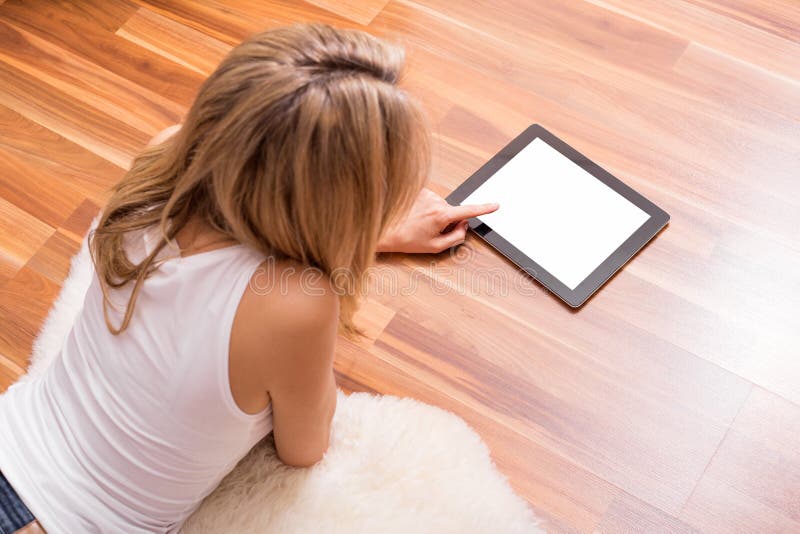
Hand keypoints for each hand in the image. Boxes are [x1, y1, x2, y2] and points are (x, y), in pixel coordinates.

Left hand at [377, 188, 498, 253]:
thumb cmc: (407, 240)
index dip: (484, 209)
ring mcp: (426, 194)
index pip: (468, 211)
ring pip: (440, 205)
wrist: (385, 229)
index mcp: (441, 216)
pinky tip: (415, 214)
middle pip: (451, 211)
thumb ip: (456, 237)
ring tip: (418, 223)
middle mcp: (435, 201)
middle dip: (446, 220)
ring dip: (434, 214)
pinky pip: (430, 200)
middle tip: (429, 231)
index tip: (495, 205)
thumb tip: (464, 226)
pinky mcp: (419, 190)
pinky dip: (426, 207)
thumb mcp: (435, 247)